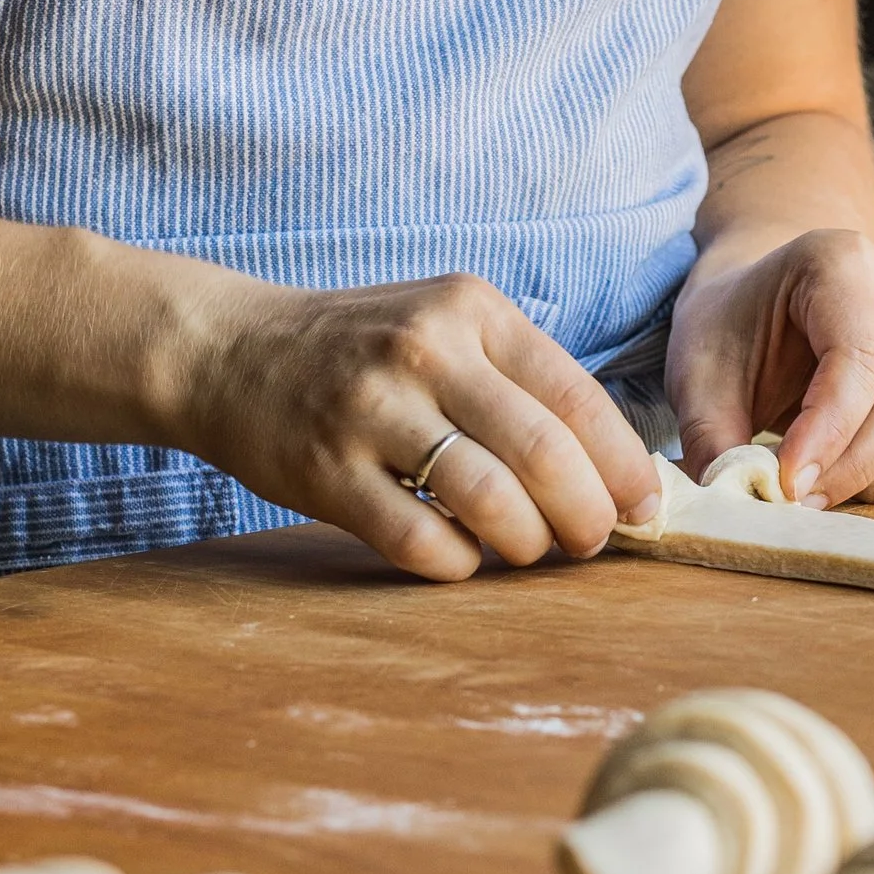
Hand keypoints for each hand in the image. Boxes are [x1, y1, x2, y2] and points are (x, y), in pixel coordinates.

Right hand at [172, 272, 663, 581]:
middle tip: (592, 542)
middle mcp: (424, 351)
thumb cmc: (363, 351)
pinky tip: (460, 555)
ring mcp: (371, 411)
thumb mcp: (446, 327)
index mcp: (471, 310)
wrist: (229, 351)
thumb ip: (522, 382)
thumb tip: (617, 468)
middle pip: (544, 453)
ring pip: (490, 500)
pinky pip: (420, 540)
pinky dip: (458, 562)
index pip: (576, 396)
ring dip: (527, 543)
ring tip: (528, 550)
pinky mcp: (326, 472)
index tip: (644, 506)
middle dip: (587, 515)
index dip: (623, 463)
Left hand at [666, 228, 873, 506]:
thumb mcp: (698, 374)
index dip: (829, 429)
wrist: (759, 301)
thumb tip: (740, 500)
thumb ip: (712, 437)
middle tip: (798, 500)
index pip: (859, 355)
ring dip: (872, 475)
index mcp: (839, 261)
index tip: (786, 483)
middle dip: (855, 462)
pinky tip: (840, 482)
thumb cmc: (730, 326)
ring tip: (808, 491)